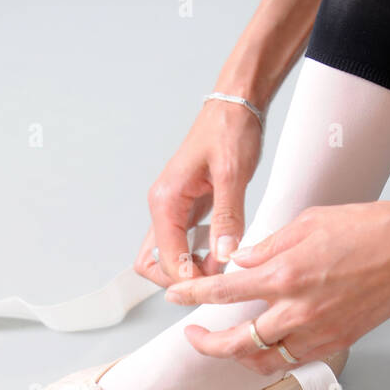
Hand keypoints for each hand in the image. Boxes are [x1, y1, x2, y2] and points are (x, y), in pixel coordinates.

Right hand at [133, 98, 263, 285]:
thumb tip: (225, 254)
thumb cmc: (229, 129)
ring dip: (188, 269)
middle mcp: (163, 207)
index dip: (188, 277)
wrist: (235, 106)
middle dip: (179, 279)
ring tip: (220, 265)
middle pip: (153, 264)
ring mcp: (173, 210)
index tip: (214, 282)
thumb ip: (228, 218)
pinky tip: (221, 251)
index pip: (165, 258)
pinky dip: (198, 256)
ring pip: (166, 257)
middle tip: (212, 280)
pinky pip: (183, 245)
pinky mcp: (187, 210)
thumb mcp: (233, 174)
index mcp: (166, 200)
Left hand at [164, 200, 389, 374]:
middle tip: (194, 334)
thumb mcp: (307, 223)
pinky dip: (274, 358)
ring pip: (263, 361)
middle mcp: (296, 310)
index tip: (174, 296)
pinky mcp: (335, 342)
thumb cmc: (367, 228)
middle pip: (236, 343)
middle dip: (206, 343)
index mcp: (284, 275)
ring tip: (229, 344)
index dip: (192, 294)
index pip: (223, 291)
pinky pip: (293, 361)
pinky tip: (267, 346)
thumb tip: (242, 262)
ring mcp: (317, 332)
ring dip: (240, 357)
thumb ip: (268, 247)